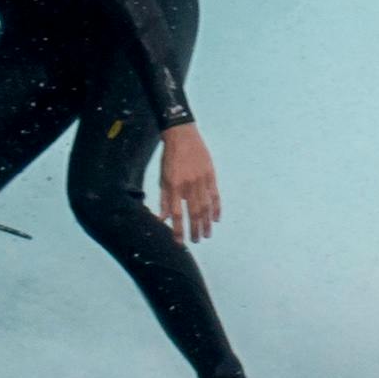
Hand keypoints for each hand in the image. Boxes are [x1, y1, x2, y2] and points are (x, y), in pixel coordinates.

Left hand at [156, 121, 221, 242]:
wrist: (182, 135)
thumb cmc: (170, 158)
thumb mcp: (162, 178)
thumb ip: (163, 199)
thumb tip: (162, 219)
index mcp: (174, 186)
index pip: (176, 213)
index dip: (178, 230)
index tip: (180, 242)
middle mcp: (189, 185)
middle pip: (193, 213)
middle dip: (194, 229)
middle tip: (196, 241)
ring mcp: (202, 180)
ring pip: (205, 206)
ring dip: (206, 223)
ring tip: (207, 235)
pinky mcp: (211, 175)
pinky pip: (215, 195)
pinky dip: (216, 208)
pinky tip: (216, 219)